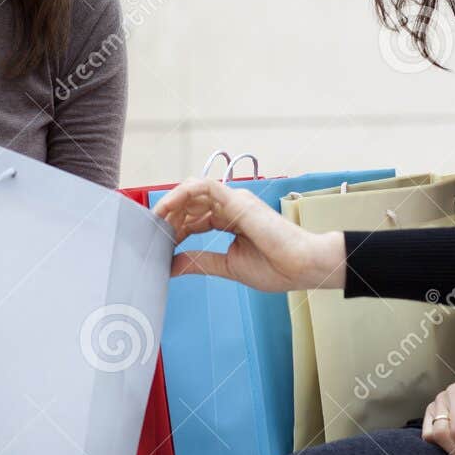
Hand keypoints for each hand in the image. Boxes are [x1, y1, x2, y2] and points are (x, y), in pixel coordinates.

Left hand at [150, 177, 345, 291]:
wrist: (301, 267)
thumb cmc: (277, 267)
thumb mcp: (227, 266)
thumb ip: (199, 262)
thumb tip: (172, 266)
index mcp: (231, 220)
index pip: (195, 217)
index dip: (175, 228)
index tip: (161, 243)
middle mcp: (232, 207)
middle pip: (191, 203)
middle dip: (169, 217)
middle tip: (153, 233)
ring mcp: (235, 201)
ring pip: (193, 191)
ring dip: (171, 204)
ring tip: (157, 220)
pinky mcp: (237, 200)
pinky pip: (203, 187)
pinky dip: (182, 194)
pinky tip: (167, 209)